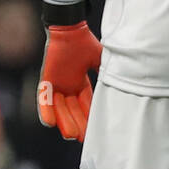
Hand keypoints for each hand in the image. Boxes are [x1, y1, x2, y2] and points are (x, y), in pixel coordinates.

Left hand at [38, 21, 101, 140]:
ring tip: (71, 135)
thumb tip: (124, 83)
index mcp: (80, 82)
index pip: (86, 103)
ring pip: (59, 108)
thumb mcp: (100, 60)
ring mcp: (56, 83)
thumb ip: (107, 73)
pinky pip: (44, 99)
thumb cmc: (84, 42)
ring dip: (64, 121)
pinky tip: (50, 123)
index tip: (96, 131)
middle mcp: (67, 85)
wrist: (69, 29)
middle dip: (79, 123)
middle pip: (73, 109)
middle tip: (84, 139)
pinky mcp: (45, 79)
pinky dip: (46, 111)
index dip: (90, 116)